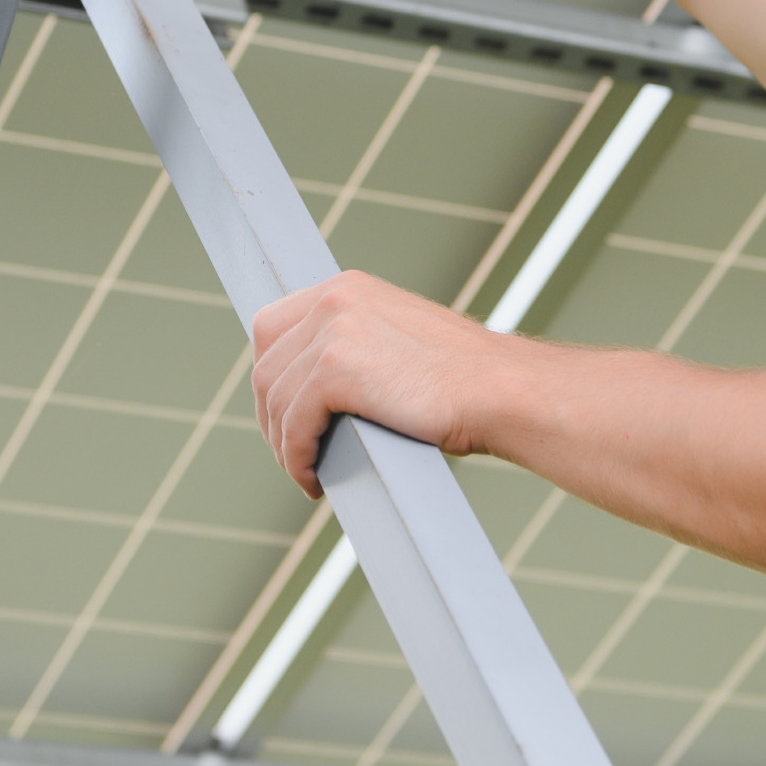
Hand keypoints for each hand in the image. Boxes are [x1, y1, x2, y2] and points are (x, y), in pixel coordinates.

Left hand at [250, 271, 516, 496]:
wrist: (499, 390)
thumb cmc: (463, 381)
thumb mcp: (397, 342)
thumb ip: (356, 348)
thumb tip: (314, 392)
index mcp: (347, 287)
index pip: (274, 327)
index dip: (273, 377)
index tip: (283, 414)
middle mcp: (334, 298)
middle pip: (266, 364)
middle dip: (272, 415)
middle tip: (293, 453)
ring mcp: (333, 330)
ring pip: (276, 400)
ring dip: (284, 445)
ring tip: (306, 472)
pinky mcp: (335, 369)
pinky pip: (294, 424)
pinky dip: (297, 458)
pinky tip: (313, 478)